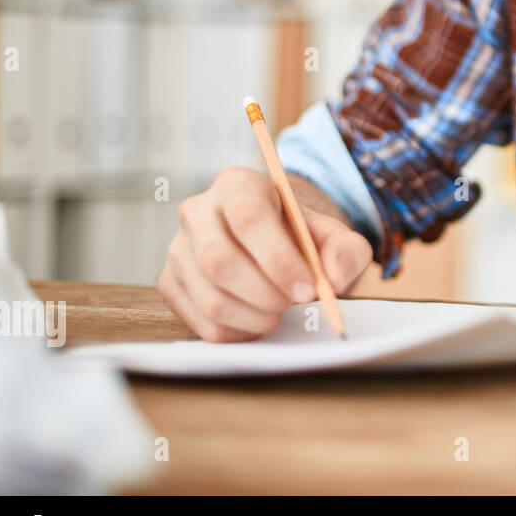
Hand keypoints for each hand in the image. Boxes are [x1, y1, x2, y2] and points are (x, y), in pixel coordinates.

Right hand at [158, 166, 372, 341]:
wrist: (274, 244)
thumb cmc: (302, 238)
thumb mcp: (334, 236)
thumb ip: (345, 251)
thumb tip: (331, 278)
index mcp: (238, 184)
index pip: (248, 217)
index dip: (279, 259)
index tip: (308, 288)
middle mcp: (198, 210)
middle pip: (219, 260)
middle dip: (266, 293)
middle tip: (296, 303)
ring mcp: (178, 248)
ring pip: (210, 296)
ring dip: (254, 316)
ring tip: (280, 310)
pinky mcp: (170, 282)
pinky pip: (200, 321)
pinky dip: (238, 331)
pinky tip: (258, 318)